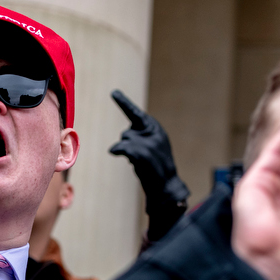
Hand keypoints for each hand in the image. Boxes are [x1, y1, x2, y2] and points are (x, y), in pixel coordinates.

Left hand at [109, 89, 188, 238]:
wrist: (166, 187)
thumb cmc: (156, 169)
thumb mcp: (152, 148)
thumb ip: (141, 138)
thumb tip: (125, 137)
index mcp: (157, 130)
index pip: (137, 114)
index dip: (124, 103)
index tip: (113, 92)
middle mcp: (154, 133)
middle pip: (127, 133)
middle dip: (128, 145)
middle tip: (138, 158)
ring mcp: (149, 143)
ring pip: (124, 141)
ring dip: (126, 153)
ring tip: (139, 163)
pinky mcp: (142, 153)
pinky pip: (121, 147)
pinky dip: (117, 151)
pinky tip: (117, 154)